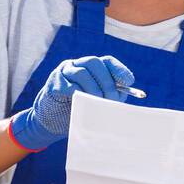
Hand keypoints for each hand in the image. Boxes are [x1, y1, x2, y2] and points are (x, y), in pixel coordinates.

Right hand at [9, 55, 133, 151]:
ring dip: (94, 89)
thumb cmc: (82, 108)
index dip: (119, 70)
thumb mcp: (101, 100)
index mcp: (92, 68)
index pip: (108, 61)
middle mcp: (78, 65)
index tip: (129, 82)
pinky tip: (82, 102)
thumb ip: (112, 95)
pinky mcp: (54, 83)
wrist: (55, 121)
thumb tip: (125, 93)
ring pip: (82, 73)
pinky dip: (79, 94)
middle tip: (112, 98)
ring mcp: (64, 72)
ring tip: (98, 102)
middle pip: (94, 63)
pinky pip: (68, 85)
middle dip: (106, 81)